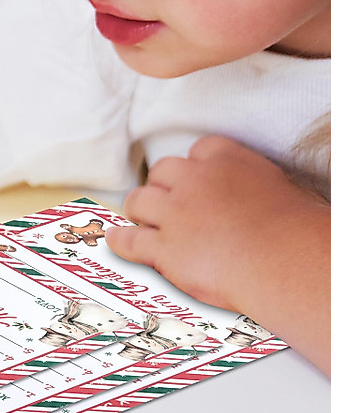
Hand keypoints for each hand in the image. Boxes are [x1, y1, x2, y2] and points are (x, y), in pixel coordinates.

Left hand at [106, 135, 327, 313]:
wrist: (286, 262)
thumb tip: (251, 193)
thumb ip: (249, 182)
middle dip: (164, 186)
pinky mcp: (164, 248)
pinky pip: (130, 240)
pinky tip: (116, 240)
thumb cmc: (296, 231)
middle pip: (162, 171)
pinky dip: (121, 240)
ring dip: (139, 209)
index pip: (198, 150)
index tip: (196, 178)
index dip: (195, 167)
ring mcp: (174, 214)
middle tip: (170, 202)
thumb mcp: (276, 187)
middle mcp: (193, 180)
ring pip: (139, 201)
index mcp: (224, 159)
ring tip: (142, 218)